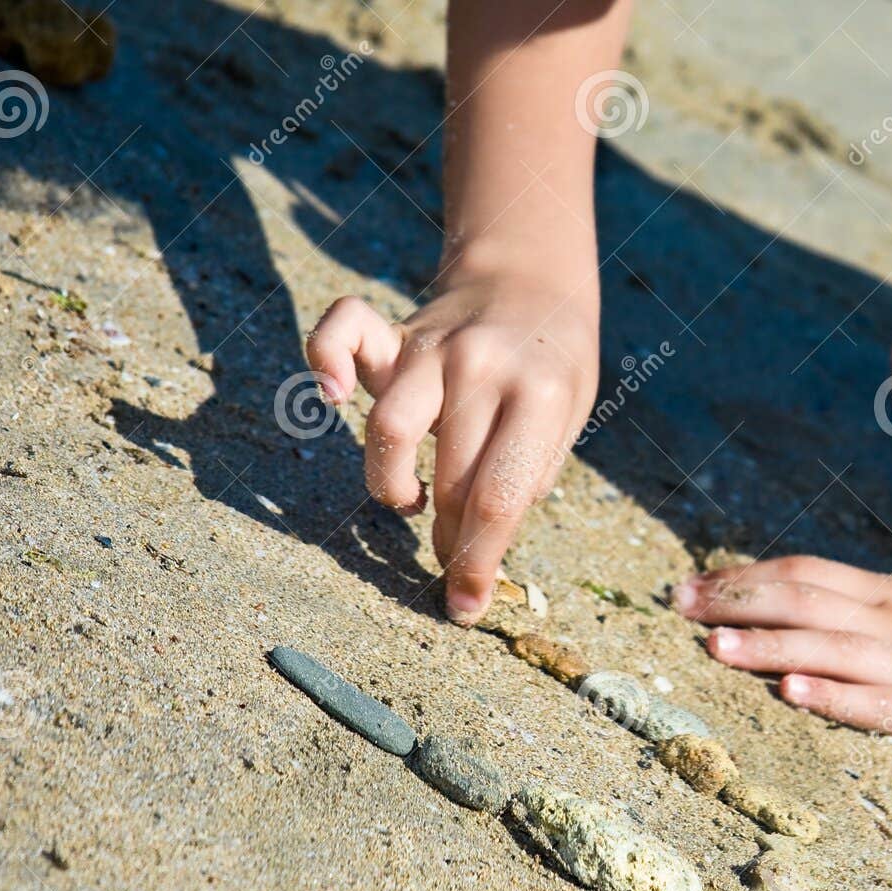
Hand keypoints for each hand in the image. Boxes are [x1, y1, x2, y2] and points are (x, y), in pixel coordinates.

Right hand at [307, 272, 597, 622]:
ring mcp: (436, 346)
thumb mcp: (569, 422)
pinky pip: (341, 331)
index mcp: (541, 398)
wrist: (533, 281)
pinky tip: (332, 398)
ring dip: (391, 484)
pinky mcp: (396, 332)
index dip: (477, 563)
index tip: (465, 607)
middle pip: (450, 477)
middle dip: (448, 540)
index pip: (500, 498)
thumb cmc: (552, 369)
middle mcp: (484, 369)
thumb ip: (528, 473)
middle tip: (451, 562)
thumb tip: (480, 541)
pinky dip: (323, 359)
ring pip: (390, 427)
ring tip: (412, 501)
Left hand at [672, 556, 891, 775]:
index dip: (745, 577)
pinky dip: (835, 696)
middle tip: (678, 607)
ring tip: (714, 648)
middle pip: (807, 601)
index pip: (806, 573)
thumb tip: (792, 610)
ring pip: (834, 649)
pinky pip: (881, 703)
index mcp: (891, 597)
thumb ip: (863, 612)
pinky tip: (794, 693)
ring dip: (771, 646)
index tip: (690, 588)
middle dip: (738, 603)